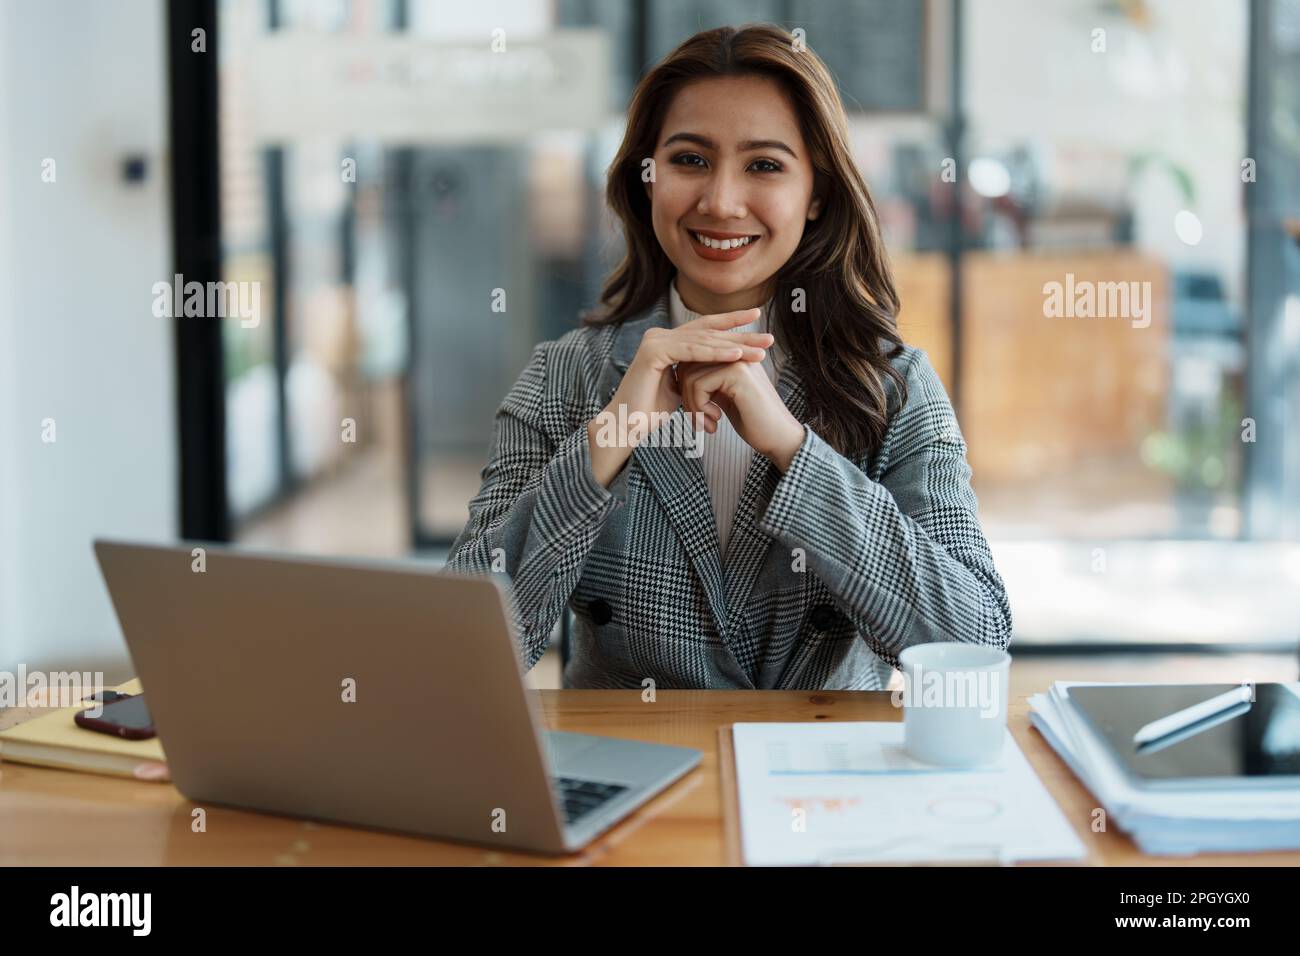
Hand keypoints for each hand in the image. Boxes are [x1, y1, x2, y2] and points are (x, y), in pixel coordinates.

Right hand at [586, 309, 772, 485]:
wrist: (627, 426)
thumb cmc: (652, 411)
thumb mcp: (682, 386)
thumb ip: (695, 371)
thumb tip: (718, 368)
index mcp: (667, 341)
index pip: (705, 329)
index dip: (732, 324)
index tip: (758, 320)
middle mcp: (659, 336)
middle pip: (707, 332)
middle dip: (740, 335)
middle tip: (768, 339)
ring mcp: (655, 341)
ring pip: (702, 341)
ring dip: (733, 345)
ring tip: (759, 350)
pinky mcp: (653, 353)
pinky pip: (690, 351)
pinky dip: (714, 353)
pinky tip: (736, 355)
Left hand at [676, 359, 805, 471]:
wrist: (779, 438)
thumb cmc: (752, 421)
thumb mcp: (724, 396)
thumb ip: (708, 382)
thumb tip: (678, 376)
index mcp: (733, 354)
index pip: (693, 359)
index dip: (685, 386)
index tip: (694, 411)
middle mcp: (736, 351)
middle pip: (687, 365)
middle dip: (685, 396)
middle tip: (697, 421)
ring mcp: (738, 360)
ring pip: (690, 375)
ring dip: (692, 405)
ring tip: (705, 424)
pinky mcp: (737, 373)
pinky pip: (699, 385)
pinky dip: (700, 408)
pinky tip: (715, 421)